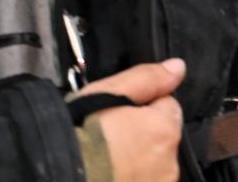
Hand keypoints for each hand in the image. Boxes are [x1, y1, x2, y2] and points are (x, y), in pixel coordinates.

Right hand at [74, 58, 185, 181]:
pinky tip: (111, 173)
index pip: (167, 105)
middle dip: (143, 134)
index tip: (120, 112)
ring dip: (138, 159)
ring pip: (154, 163)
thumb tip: (178, 67)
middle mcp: (169, 163)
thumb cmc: (79, 134)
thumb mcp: (108, 93)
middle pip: (163, 137)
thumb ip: (148, 78)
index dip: (142, 105)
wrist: (60, 173)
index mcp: (164, 130)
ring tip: (107, 157)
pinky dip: (132, 177)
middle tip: (110, 135)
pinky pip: (145, 179)